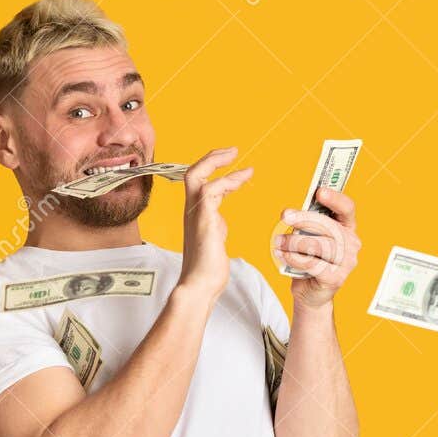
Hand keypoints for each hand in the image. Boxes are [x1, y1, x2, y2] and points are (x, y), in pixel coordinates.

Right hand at [179, 147, 252, 303]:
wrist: (200, 285)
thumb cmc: (208, 269)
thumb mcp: (214, 240)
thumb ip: (216, 226)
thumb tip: (221, 222)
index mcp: (195, 213)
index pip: (200, 181)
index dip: (215, 168)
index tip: (234, 161)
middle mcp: (191, 210)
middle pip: (193, 172)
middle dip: (213, 157)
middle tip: (233, 150)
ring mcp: (194, 214)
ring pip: (198, 176)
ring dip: (221, 165)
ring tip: (246, 167)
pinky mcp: (203, 220)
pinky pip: (211, 190)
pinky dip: (227, 181)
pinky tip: (242, 181)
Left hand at [273, 186, 360, 308]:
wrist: (310, 293)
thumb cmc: (310, 260)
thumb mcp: (309, 237)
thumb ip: (307, 224)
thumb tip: (290, 213)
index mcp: (348, 228)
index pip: (347, 209)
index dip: (335, 199)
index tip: (320, 192)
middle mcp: (352, 244)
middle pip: (328, 226)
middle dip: (304, 219)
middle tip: (285, 215)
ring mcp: (347, 262)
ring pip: (319, 245)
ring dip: (294, 241)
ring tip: (278, 241)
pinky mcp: (336, 278)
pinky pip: (312, 263)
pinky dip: (293, 257)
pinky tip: (281, 254)